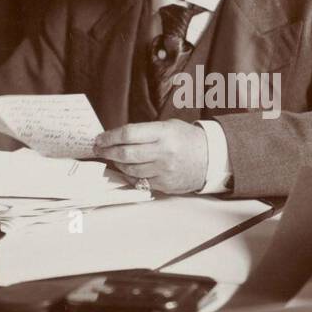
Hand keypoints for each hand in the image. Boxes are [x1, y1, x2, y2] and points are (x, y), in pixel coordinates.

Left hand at [92, 120, 207, 193]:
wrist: (211, 158)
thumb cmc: (187, 139)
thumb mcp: (169, 126)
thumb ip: (145, 131)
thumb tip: (117, 136)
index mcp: (164, 133)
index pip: (128, 134)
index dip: (110, 136)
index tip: (100, 138)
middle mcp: (164, 152)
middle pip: (125, 153)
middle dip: (107, 151)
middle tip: (99, 149)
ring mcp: (164, 170)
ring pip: (130, 169)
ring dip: (117, 163)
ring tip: (113, 157)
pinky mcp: (165, 184)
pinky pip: (139, 181)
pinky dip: (129, 175)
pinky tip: (126, 169)